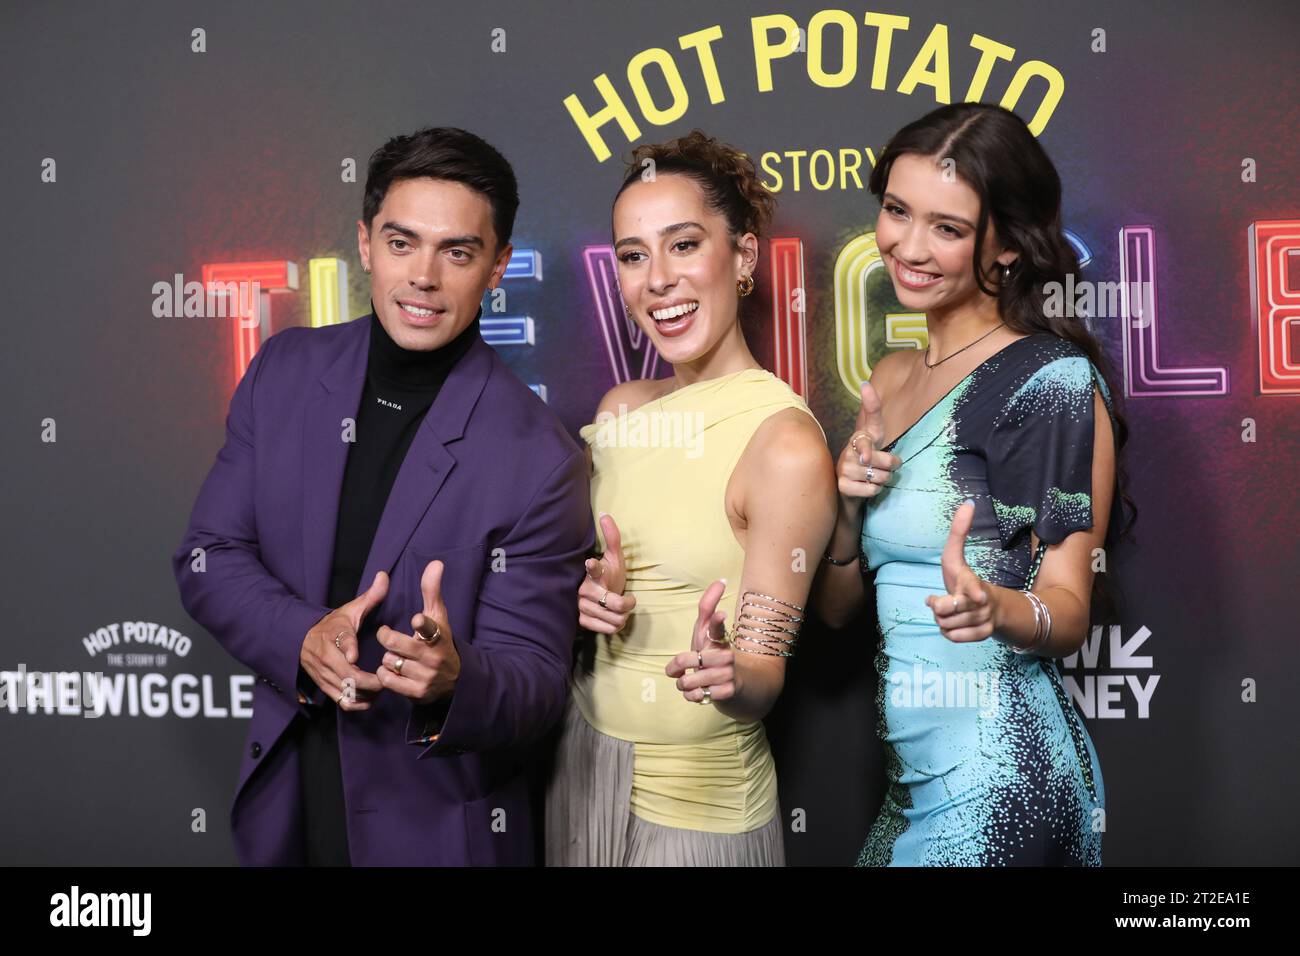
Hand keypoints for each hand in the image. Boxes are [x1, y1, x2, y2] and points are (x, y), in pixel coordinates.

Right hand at [300, 571, 386, 710]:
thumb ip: (370, 597)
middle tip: (388, 678)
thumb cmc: (333, 625)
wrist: (303, 640)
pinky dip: (357, 703)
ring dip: (365, 694)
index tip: (355, 656)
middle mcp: (325, 656)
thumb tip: (384, 576)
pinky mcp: (324, 686)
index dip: (347, 648)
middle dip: (368, 680)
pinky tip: (371, 699)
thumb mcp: (350, 609)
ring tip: (383, 689)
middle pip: (345, 673)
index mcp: (333, 634)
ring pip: (344, 690)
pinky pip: (341, 701)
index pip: (340, 641)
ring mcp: (323, 673)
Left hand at [376, 559, 461, 704]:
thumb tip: (435, 562)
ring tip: (397, 657)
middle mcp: (434, 657)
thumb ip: (432, 590)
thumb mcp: (438, 617)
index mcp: (439, 636)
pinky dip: (386, 674)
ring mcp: (426, 676)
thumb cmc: (439, 641)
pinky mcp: (417, 693)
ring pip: (389, 662)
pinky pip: (387, 680)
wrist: (454, 680)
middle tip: (387, 635)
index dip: (422, 624)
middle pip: (395, 644)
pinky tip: (394, 671)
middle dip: (387, 638)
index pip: (430, 628)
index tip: (416, 619)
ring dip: (388, 659)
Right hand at [577, 513, 636, 634]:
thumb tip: (605, 514)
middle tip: (629, 600)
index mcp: (595, 572)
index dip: (592, 566)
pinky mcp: (582, 621)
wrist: (598, 597)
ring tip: (622, 610)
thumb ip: (612, 537)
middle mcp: (585, 590)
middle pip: (614, 604)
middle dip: (626, 604)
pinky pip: (609, 629)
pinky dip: (617, 626)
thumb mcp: (614, 557)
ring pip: (614, 619)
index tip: (590, 562)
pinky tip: (615, 619)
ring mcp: (582, 606)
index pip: (593, 569)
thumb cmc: (609, 575)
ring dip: (623, 616)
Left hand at [665, 579, 736, 703]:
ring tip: (689, 682)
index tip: (720, 615)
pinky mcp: (728, 692)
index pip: (717, 627)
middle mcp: (726, 655)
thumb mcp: (707, 630)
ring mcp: (728, 674)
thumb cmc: (714, 652)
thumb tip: (721, 580)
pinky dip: (692, 696)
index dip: (717, 621)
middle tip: (678, 670)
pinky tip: (699, 693)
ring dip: (683, 684)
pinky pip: (697, 696)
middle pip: (687, 660)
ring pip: (689, 681)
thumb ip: (708, 607)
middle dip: (677, 668)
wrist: (737, 684)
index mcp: (719, 637)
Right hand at [837, 382, 902, 509]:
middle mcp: (849, 450)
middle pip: (882, 459)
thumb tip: (866, 383)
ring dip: (883, 480)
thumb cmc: (868, 462)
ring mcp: (843, 467)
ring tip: (875, 478)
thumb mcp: (877, 439)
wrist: (850, 491)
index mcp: (861, 436)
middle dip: (890, 466)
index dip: (870, 402)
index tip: (866, 385)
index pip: (870, 417)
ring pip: (879, 476)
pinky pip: (871, 489)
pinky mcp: (842, 485)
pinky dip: (874, 491)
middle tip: (887, 467)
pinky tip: (867, 487)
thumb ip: (875, 416)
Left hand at [926, 501, 995, 642]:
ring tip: (949, 611)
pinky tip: (953, 623)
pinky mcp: (982, 634)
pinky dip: (948, 632)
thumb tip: (968, 502)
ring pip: (945, 625)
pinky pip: (953, 637)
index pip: (971, 586)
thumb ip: (958, 532)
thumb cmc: (964, 579)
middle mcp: (981, 601)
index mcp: (972, 581)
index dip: (973, 591)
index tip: (978, 596)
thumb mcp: (956, 556)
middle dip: (937, 607)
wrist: (990, 607)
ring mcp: (984, 619)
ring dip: (941, 620)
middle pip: (945, 610)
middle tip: (939, 601)